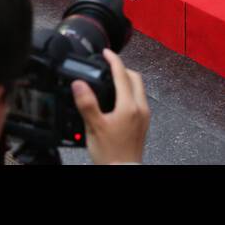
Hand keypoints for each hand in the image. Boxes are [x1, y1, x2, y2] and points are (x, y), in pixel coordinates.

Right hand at [72, 49, 148, 164]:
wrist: (122, 172)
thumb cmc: (111, 154)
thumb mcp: (94, 127)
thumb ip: (87, 103)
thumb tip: (79, 84)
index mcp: (129, 106)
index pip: (122, 74)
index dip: (113, 60)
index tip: (106, 52)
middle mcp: (140, 108)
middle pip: (135, 78)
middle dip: (122, 68)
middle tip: (108, 65)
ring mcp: (144, 116)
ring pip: (138, 89)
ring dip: (126, 80)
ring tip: (111, 80)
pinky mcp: (143, 124)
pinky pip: (138, 99)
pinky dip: (129, 92)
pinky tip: (118, 100)